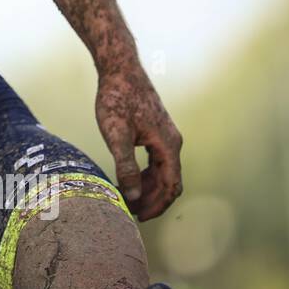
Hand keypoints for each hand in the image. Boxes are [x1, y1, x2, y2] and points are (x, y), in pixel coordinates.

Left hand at [95, 63, 182, 220]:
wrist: (120, 70)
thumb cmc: (116, 100)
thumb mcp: (116, 136)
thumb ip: (125, 166)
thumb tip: (133, 196)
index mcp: (168, 145)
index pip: (171, 185)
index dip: (157, 205)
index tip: (140, 218)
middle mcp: (173, 141)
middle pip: (170, 181)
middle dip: (153, 200)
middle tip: (132, 214)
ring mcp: (166, 135)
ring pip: (164, 171)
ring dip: (150, 188)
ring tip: (129, 200)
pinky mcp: (156, 130)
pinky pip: (158, 160)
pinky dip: (147, 174)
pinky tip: (131, 180)